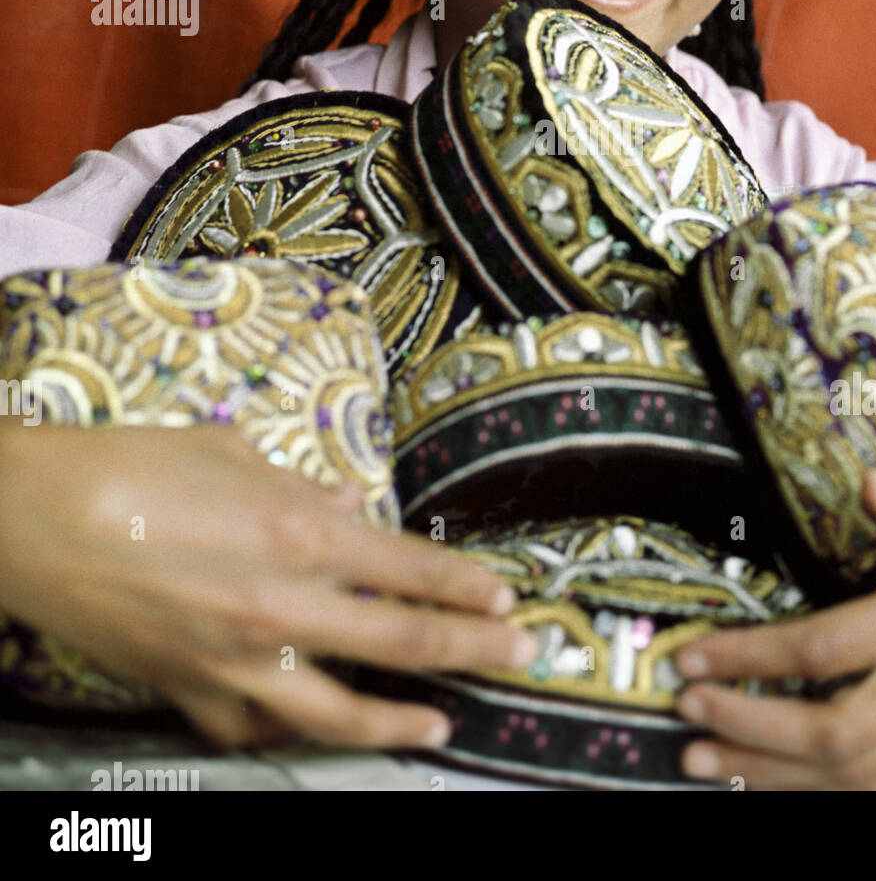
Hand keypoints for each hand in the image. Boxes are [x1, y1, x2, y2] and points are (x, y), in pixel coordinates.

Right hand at [0, 423, 535, 750]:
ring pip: (340, 712)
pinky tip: (315, 731)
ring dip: (400, 719)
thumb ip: (302, 484)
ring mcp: (237, 661)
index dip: (468, 585)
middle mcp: (284, 605)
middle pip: (404, 640)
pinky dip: (288, 731)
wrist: (32, 517)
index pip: (413, 568)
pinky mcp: (188, 692)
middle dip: (473, 647)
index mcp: (302, 533)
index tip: (507, 596)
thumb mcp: (234, 452)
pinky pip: (252, 728)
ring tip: (442, 724)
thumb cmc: (136, 464)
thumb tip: (347, 502)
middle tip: (520, 652)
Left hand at [672, 469, 875, 788]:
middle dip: (746, 726)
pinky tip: (781, 788)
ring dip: (769, 773)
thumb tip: (872, 483)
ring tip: (704, 761)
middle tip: (684, 712)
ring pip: (851, 777)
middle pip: (828, 730)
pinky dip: (825, 796)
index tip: (694, 654)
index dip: (749, 657)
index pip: (826, 648)